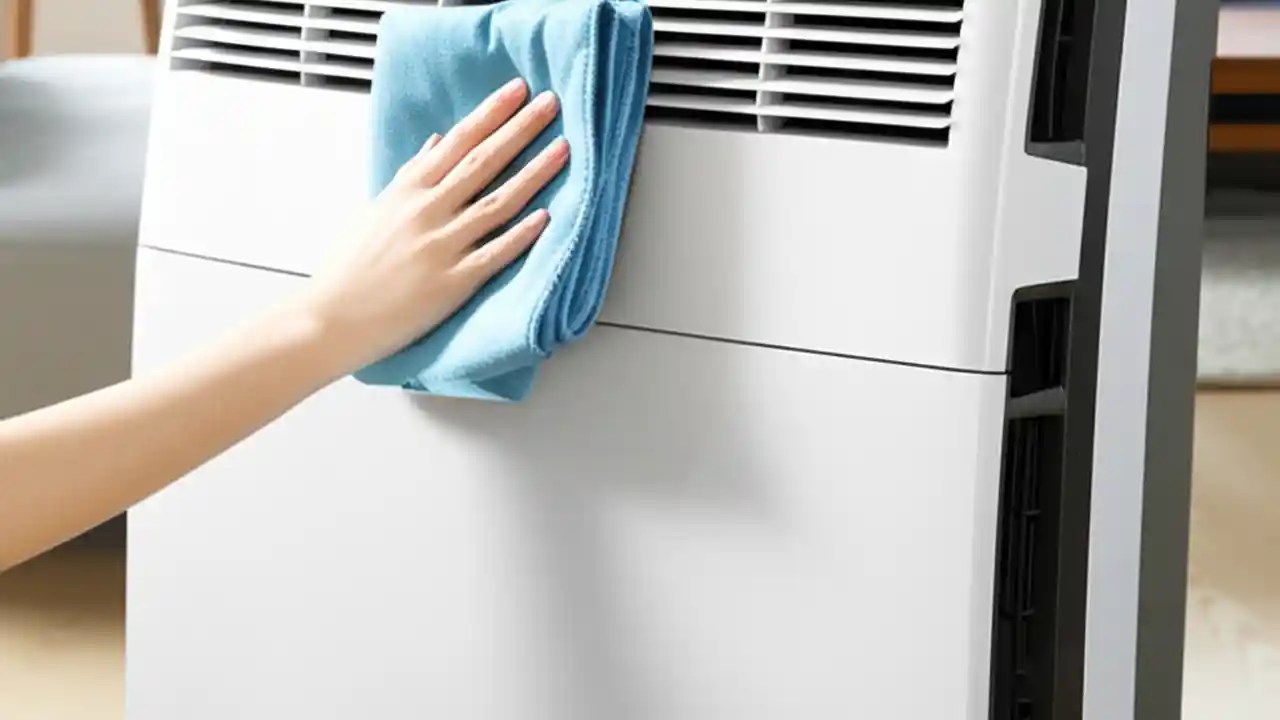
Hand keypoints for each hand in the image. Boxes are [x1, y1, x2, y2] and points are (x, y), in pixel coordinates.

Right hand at [299, 78, 568, 376]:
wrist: (331, 318)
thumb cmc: (350, 268)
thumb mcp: (376, 209)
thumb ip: (410, 175)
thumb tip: (436, 144)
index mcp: (408, 189)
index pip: (458, 140)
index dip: (491, 113)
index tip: (517, 90)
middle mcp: (427, 211)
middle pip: (484, 161)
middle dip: (521, 129)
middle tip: (551, 104)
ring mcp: (441, 245)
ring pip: (498, 201)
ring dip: (534, 172)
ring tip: (563, 149)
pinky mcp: (452, 282)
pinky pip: (495, 253)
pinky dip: (521, 234)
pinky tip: (546, 216)